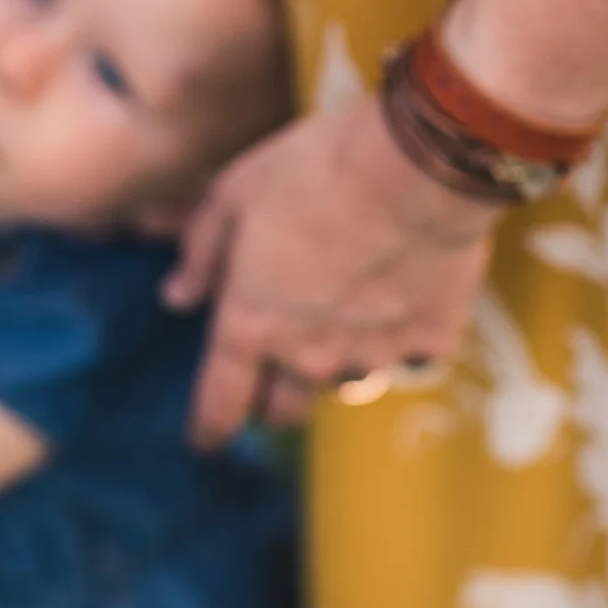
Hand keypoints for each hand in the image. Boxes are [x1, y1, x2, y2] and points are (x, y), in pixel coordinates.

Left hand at [166, 95, 503, 443]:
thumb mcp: (235, 194)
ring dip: (335, 359)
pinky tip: (406, 290)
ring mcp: (373, 354)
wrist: (419, 166)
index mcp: (251, 324)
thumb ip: (201, 253)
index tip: (206, 441)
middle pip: (283, 409)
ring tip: (346, 305)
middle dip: (272, 397)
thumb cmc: (316, 169)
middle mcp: (308, 356)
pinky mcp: (430, 341)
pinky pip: (409, 353)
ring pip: (345, 380)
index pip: (220, 404)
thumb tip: (177, 296)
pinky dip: (401, 334)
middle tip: (275, 364)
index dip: (208, 429)